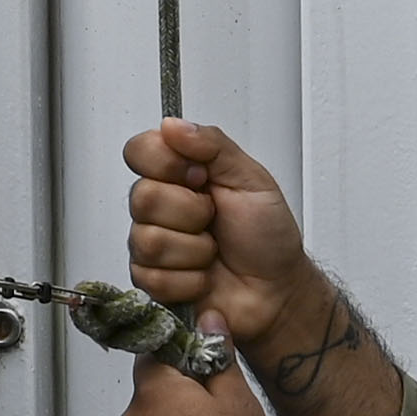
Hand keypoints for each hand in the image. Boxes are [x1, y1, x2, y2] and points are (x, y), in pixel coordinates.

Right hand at [122, 119, 316, 347]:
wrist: (277, 290)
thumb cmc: (268, 237)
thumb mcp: (251, 178)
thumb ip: (212, 145)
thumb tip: (172, 125)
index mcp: (181, 173)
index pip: (139, 151)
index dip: (167, 164)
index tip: (201, 176)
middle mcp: (161, 205)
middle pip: (141, 197)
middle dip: (191, 213)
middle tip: (214, 219)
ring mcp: (154, 243)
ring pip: (146, 239)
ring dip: (193, 249)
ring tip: (213, 250)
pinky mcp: (152, 281)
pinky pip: (151, 276)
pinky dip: (189, 279)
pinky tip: (204, 275)